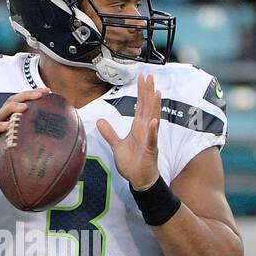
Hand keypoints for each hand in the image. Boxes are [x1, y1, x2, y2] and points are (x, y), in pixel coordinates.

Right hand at [0, 88, 49, 174]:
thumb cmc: (7, 151)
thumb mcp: (22, 141)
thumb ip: (34, 135)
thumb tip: (57, 135)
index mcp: (12, 116)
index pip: (22, 100)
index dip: (34, 94)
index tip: (48, 91)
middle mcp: (3, 117)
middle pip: (13, 101)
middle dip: (27, 95)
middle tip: (40, 95)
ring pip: (3, 111)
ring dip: (14, 108)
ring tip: (25, 107)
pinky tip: (7, 126)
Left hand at [96, 72, 160, 189]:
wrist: (139, 179)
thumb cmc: (132, 163)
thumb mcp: (116, 145)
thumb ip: (109, 132)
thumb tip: (99, 121)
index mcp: (138, 127)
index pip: (141, 105)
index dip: (142, 92)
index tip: (143, 78)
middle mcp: (146, 130)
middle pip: (148, 107)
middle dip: (148, 92)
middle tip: (149, 76)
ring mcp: (149, 139)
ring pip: (153, 119)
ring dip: (154, 106)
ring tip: (156, 92)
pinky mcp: (150, 150)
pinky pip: (152, 139)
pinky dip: (152, 131)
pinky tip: (153, 121)